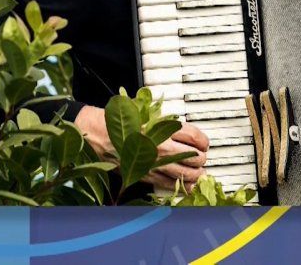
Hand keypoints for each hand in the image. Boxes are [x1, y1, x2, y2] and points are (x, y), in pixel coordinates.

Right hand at [73, 105, 209, 190]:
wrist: (97, 134)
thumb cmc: (119, 122)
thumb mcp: (145, 114)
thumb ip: (165, 122)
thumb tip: (183, 130)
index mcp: (162, 129)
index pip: (194, 136)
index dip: (203, 141)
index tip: (203, 143)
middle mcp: (161, 148)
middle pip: (195, 157)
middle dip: (201, 158)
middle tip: (200, 156)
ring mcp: (155, 164)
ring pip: (187, 174)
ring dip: (196, 173)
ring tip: (197, 171)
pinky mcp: (147, 176)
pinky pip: (171, 185)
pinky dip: (183, 186)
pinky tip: (188, 184)